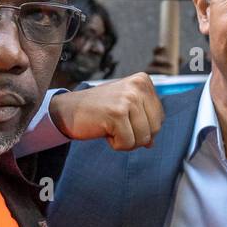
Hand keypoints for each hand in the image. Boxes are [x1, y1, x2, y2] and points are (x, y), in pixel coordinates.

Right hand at [49, 72, 163, 150]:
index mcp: (143, 81)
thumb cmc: (98, 110)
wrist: (67, 110)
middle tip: (116, 125)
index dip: (142, 128)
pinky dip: (115, 144)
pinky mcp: (117, 113)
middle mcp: (138, 86)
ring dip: (125, 141)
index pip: (159, 118)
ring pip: (143, 139)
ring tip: (109, 126)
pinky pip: (127, 143)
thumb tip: (152, 143)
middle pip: (154, 129)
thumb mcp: (125, 109)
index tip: (123, 119)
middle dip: (136, 136)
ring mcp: (128, 99)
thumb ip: (143, 121)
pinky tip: (103, 130)